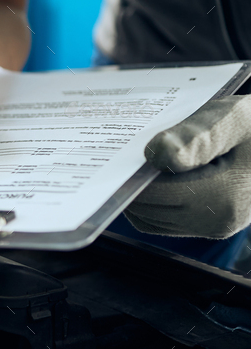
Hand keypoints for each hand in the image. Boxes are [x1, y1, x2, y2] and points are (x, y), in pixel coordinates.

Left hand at [125, 95, 250, 237]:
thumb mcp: (231, 119)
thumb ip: (196, 136)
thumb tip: (156, 154)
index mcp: (223, 197)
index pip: (156, 193)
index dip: (133, 174)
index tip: (118, 151)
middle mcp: (218, 222)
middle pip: (150, 210)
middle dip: (131, 185)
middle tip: (116, 155)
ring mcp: (214, 228)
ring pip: (153, 220)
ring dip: (139, 195)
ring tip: (132, 164)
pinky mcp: (211, 227)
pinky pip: (165, 222)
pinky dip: (152, 203)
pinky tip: (150, 176)